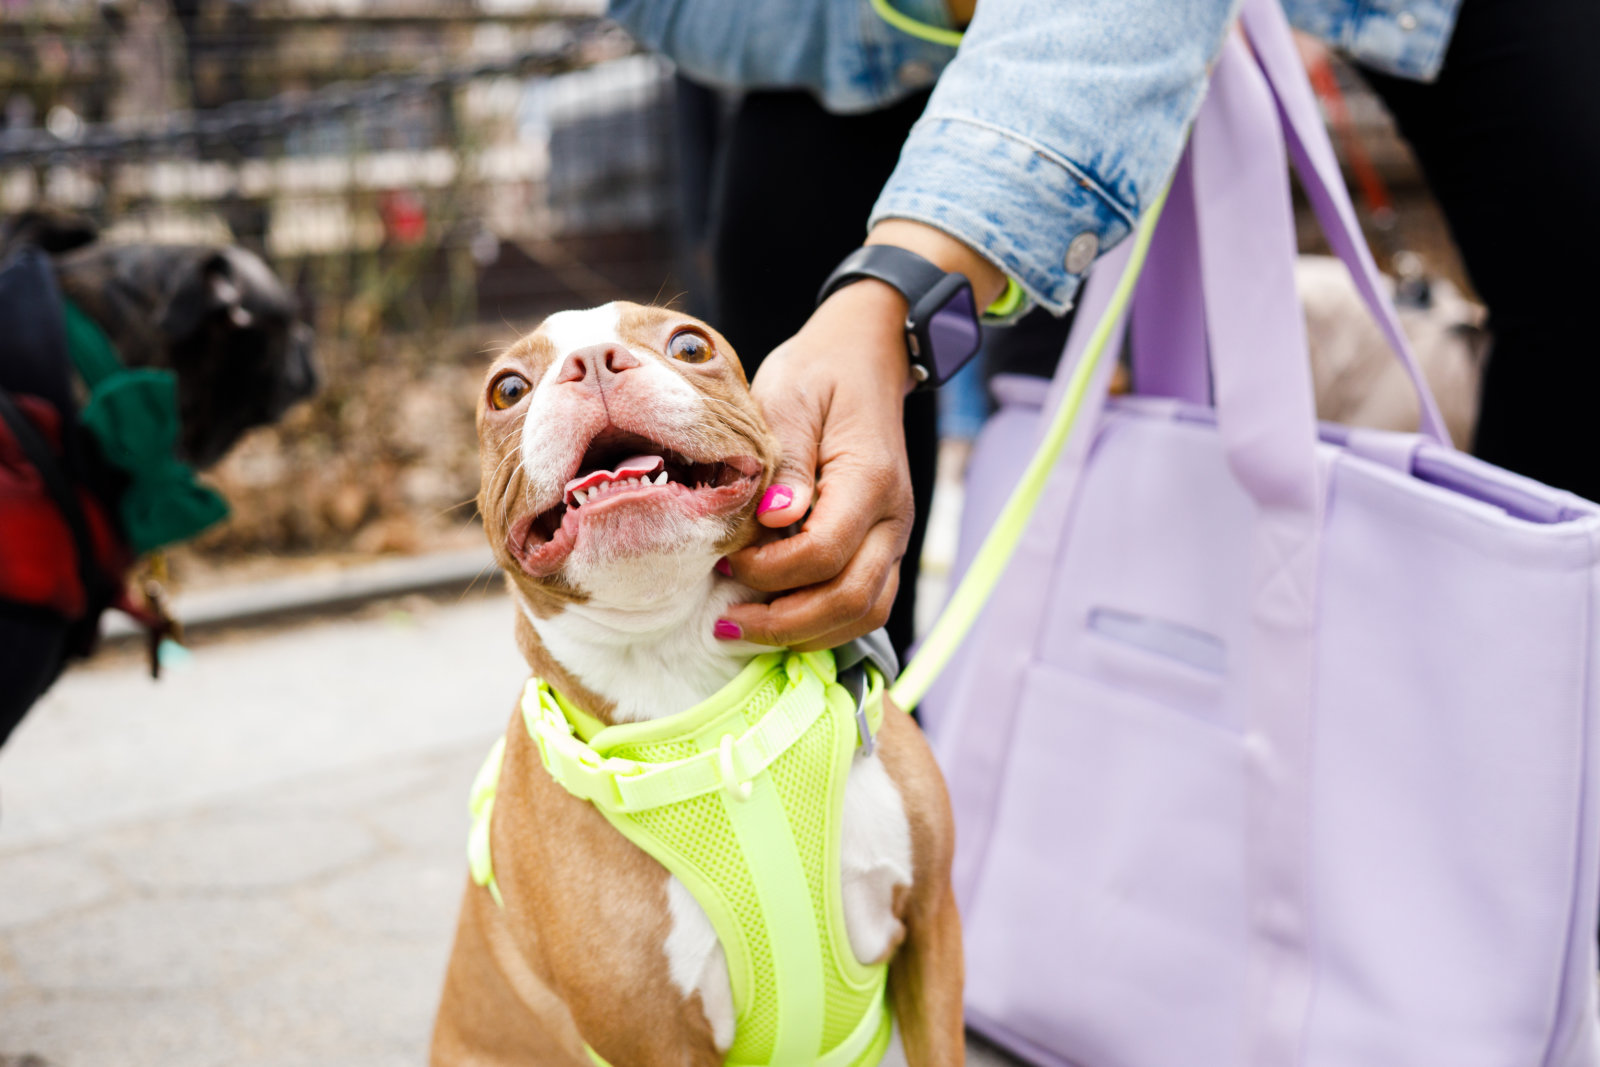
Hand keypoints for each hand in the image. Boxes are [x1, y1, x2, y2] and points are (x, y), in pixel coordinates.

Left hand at [718, 220, 1004, 649]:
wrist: (864, 358)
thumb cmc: (819, 373)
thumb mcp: (790, 397)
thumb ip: (784, 461)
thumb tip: (774, 520)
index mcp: (870, 479)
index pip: (825, 552)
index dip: (771, 571)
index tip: (725, 559)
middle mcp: (893, 517)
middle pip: (851, 599)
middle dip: (784, 622)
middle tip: (725, 621)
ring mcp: (894, 536)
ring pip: (865, 613)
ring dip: (805, 633)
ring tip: (746, 627)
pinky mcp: (883, 546)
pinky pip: (865, 603)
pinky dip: (823, 623)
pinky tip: (776, 617)